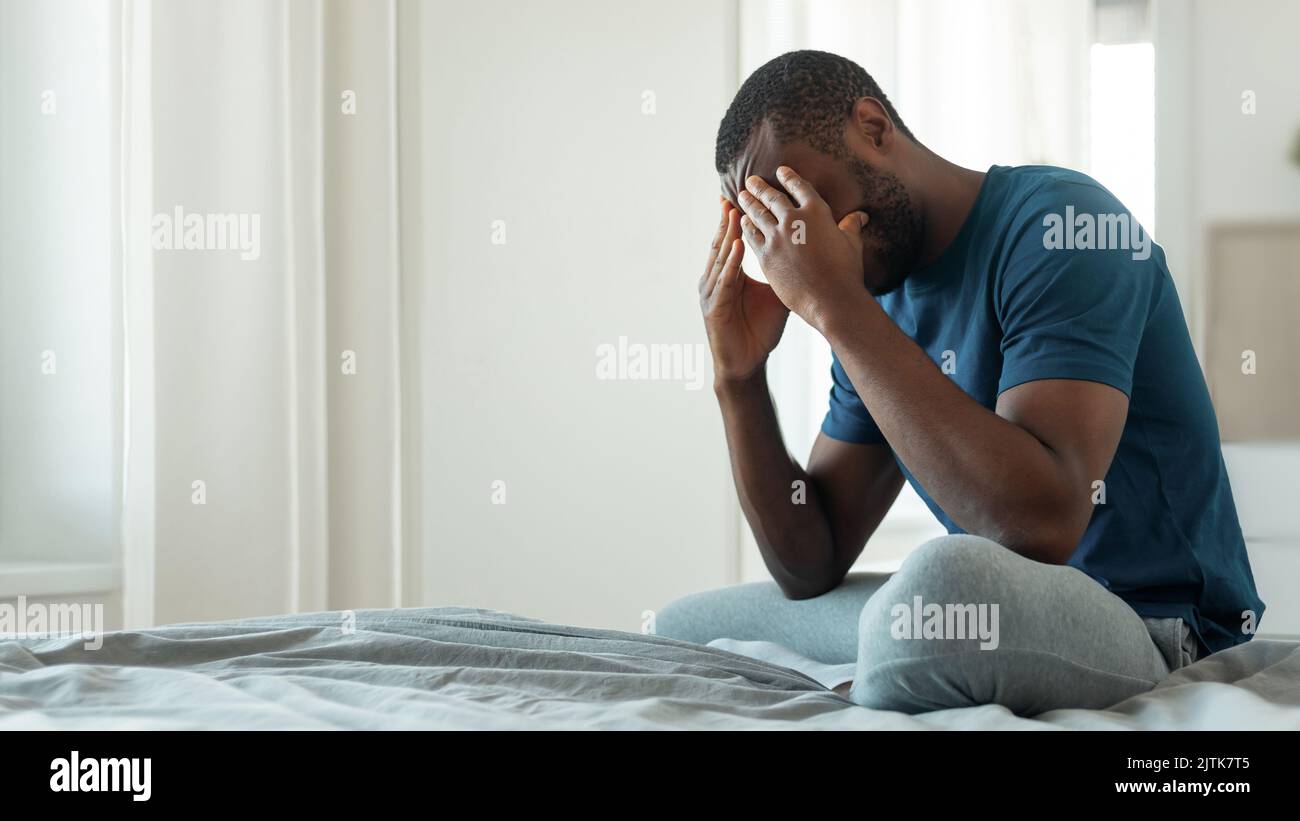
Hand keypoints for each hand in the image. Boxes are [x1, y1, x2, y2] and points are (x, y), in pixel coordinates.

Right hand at [699, 199, 789, 383]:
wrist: (747, 363)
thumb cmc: (760, 330)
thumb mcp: (777, 294)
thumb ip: (786, 272)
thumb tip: (811, 252)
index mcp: (730, 275)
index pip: (733, 242)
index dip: (738, 220)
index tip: (747, 196)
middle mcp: (717, 279)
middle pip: (723, 243)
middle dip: (729, 219)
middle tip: (735, 193)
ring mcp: (712, 293)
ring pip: (720, 258)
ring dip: (729, 235)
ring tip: (736, 212)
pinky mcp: (713, 308)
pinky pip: (723, 281)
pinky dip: (731, 263)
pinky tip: (737, 247)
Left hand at [736, 166, 867, 330]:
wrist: (831, 299)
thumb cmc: (846, 272)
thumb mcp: (851, 244)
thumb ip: (851, 226)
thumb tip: (861, 215)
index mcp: (817, 212)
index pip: (800, 188)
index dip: (789, 178)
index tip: (781, 170)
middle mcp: (794, 220)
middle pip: (773, 198)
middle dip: (760, 188)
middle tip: (751, 180)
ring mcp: (777, 237)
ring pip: (758, 214)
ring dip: (749, 203)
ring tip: (741, 196)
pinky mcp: (766, 255)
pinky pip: (751, 236)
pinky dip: (745, 227)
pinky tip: (741, 222)